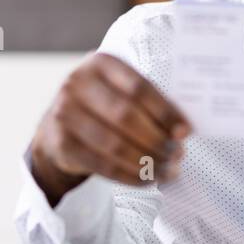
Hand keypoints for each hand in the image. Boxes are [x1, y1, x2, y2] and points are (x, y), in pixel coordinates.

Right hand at [29, 53, 190, 205]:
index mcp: (100, 63)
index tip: (185, 132)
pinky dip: (130, 176)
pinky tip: (147, 179)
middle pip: (126, 116)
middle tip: (178, 155)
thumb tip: (182, 130)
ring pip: (115, 145)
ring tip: (167, 170)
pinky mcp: (62, 144)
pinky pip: (103, 166)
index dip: (165, 112)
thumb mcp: (120, 91)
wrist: (58, 126)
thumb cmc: (104, 106)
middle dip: (157, 140)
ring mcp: (64, 114)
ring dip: (147, 162)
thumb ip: (148, 102)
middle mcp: (77, 84)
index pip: (138, 88)